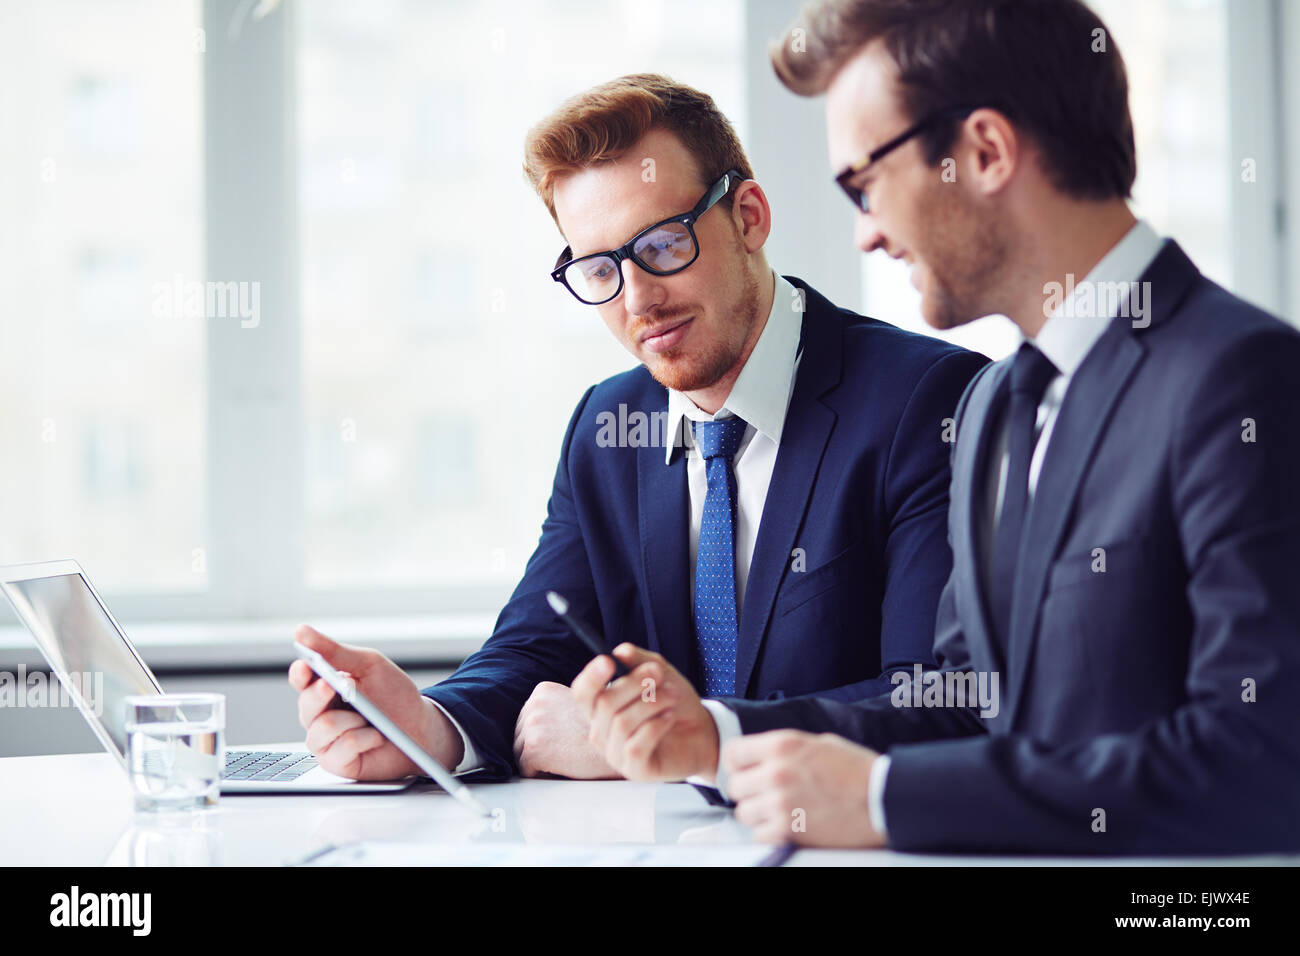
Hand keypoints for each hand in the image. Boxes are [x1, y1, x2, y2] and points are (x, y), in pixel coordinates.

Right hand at [287, 625, 462, 779]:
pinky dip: (364, 739)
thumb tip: (302, 631)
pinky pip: (341, 748)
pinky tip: (375, 736)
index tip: (306, 666)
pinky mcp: (336, 762)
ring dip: (351, 720)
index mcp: (325, 687)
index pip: (301, 679)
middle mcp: (320, 714)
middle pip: (305, 705)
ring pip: (320, 729)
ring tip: (370, 719)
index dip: (300, 673)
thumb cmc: (394, 696)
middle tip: (336, 687)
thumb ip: (336, 652)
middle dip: (320, 695)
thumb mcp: (369, 666)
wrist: (420, 728)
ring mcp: (326, 740)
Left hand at [513, 681, 621, 778]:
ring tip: (562, 762)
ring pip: (520, 753)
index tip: (559, 740)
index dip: (542, 733)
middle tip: (562, 754)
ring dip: (538, 762)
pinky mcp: (534, 749)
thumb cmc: (605, 727)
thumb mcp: (579, 703)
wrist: (621, 740)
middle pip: (520, 734)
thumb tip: (540, 725)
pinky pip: (526, 769)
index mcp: (542, 691)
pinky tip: (561, 769)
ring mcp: (532, 726)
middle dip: (537, 747)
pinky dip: (540, 774)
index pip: (527, 718)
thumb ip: (556, 707)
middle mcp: (534, 705)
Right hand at [571, 644, 718, 781]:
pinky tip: (669, 717)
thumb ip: (639, 661)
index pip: (582, 693)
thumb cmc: (676, 703)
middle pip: (604, 703)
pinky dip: (656, 725)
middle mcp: (602, 731)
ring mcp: (616, 753)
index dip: (591, 677)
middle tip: (656, 673)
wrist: (703, 732)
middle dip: (633, 684)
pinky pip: (636, 745)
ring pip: (622, 722)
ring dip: (651, 703)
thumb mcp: (660, 674)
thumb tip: (620, 651)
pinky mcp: (634, 769)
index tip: (608, 661)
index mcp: (601, 708)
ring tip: (671, 696)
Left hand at [723, 730, 885, 846]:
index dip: (738, 765)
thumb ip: (786, 749)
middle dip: (749, 792)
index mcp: (782, 745)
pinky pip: (759, 834)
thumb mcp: (819, 743)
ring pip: (744, 813)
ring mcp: (780, 802)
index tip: (745, 772)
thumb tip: (763, 756)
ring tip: (782, 811)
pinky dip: (771, 833)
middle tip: (767, 795)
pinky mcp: (788, 830)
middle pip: (734, 786)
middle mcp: (776, 771)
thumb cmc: (858, 771)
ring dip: (759, 815)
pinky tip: (791, 825)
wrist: (883, 799)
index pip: (733, 753)